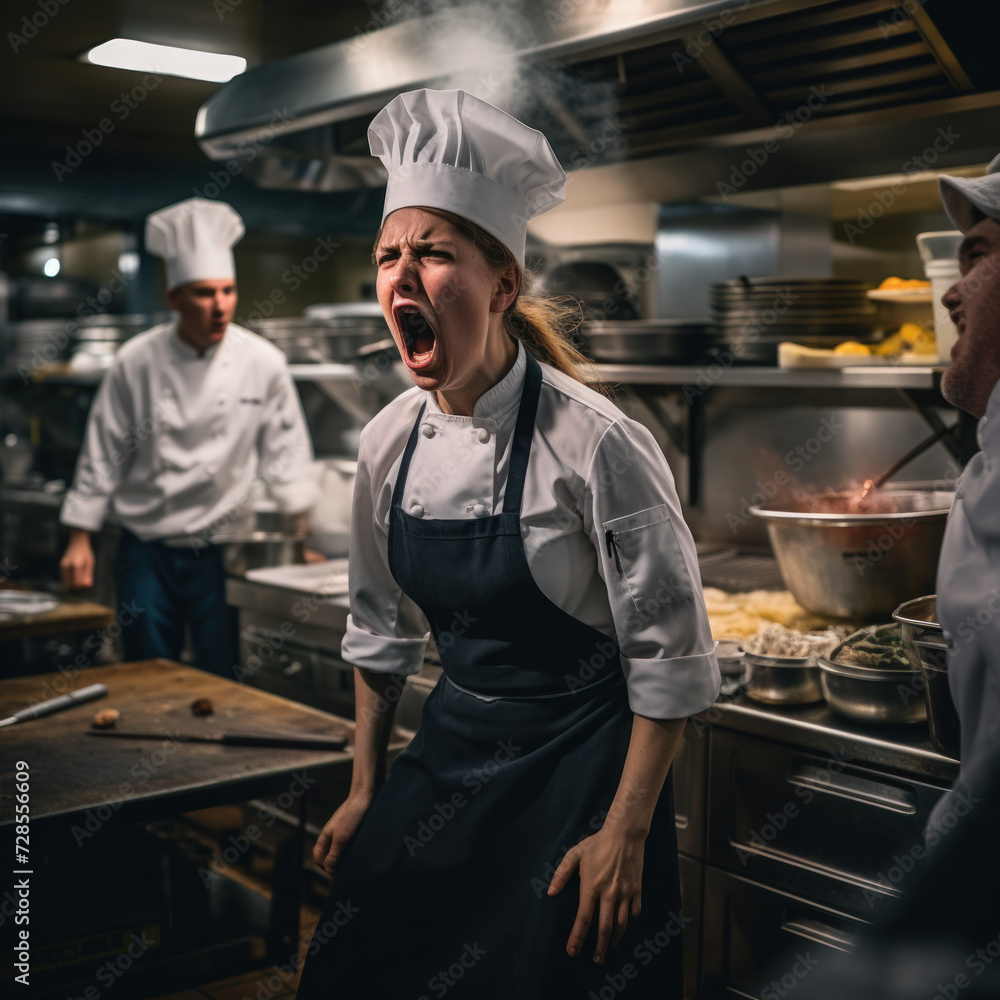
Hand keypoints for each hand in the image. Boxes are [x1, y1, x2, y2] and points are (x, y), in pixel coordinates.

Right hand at [60, 531, 94, 588]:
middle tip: (84, 582)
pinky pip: (64, 578)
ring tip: (80, 578)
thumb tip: (88, 586)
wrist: (77, 543)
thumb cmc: (85, 553)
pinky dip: (70, 580)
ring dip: (73, 584)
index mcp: (77, 565)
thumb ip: (88, 575)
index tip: (87, 584)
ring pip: (66, 583)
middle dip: (77, 586)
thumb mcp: (90, 563)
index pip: (77, 582)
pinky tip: (75, 576)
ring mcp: (62, 566)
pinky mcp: (60, 567)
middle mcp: (67, 566)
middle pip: (70, 584)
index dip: (82, 586)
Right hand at [312, 793, 371, 876]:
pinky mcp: (352, 828)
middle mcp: (332, 835)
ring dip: (343, 859)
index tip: (337, 877)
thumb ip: (333, 856)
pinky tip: (359, 855)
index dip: (325, 869)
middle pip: (326, 855)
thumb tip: (329, 871)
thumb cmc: (352, 816)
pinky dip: (350, 852)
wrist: (365, 796)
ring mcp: (341, 831)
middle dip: (333, 866)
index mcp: (325, 837)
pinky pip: (347, 845)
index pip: (318, 858)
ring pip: (338, 850)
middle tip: (345, 874)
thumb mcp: (342, 839)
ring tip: (354, 866)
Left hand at [548, 827, 644, 963]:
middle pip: (604, 928)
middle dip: (598, 947)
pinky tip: (623, 927)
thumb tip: (551, 893)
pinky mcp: (637, 891)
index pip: (583, 918)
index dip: (577, 937)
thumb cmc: (598, 843)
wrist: (625, 834)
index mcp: (592, 885)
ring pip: (621, 924)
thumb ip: (562, 873)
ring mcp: (625, 893)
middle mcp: (609, 893)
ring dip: (614, 939)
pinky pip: (633, 914)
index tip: (572, 952)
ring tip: (608, 947)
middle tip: (595, 960)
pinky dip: (628, 924)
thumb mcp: (576, 853)